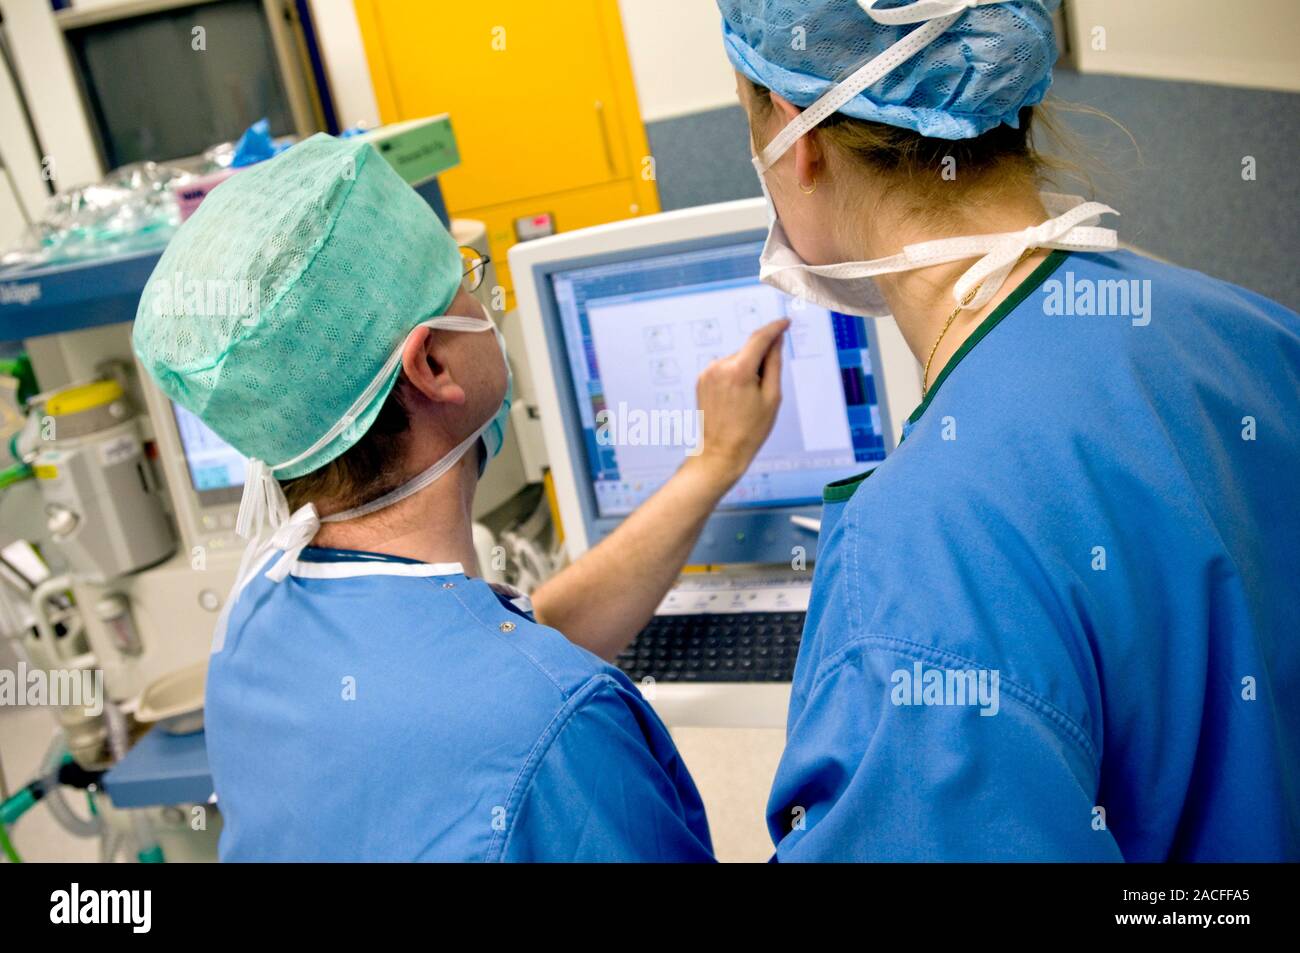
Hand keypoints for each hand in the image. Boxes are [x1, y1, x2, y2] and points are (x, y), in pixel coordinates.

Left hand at [687, 318, 788, 488]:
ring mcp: (708, 373)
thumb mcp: (772, 397)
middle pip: (748, 352)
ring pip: (736, 360)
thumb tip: (777, 341)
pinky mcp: (701, 379)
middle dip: (760, 362)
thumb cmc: (749, 430)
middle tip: (764, 391)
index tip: (785, 323)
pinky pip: (724, 369)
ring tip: (746, 400)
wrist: (721, 452)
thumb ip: (774, 364)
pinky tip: (735, 399)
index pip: (760, 338)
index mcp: (739, 370)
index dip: (775, 328)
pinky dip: (734, 376)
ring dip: (746, 371)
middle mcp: (719, 366)